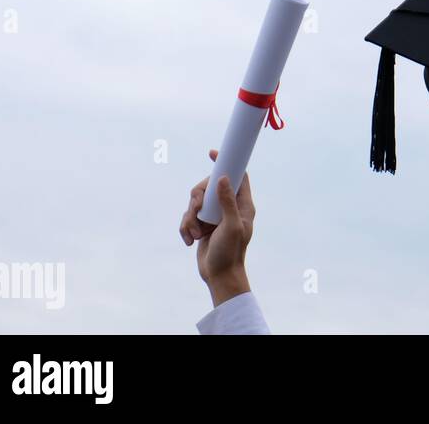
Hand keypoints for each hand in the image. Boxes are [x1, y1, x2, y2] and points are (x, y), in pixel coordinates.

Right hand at [179, 149, 255, 306]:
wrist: (219, 275)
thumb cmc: (231, 252)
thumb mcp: (231, 226)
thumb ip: (227, 203)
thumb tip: (222, 178)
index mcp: (242, 205)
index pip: (238, 177)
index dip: (227, 163)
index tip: (213, 153)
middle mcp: (228, 208)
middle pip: (207, 187)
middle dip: (197, 198)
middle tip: (196, 209)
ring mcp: (214, 216)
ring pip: (194, 203)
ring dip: (190, 218)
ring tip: (196, 234)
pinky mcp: (202, 225)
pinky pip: (188, 218)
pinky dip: (185, 228)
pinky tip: (190, 241)